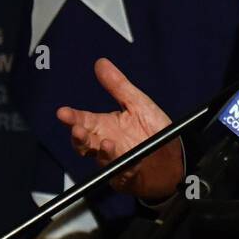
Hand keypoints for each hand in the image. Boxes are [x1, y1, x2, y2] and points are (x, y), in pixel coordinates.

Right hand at [57, 58, 183, 198]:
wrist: (175, 154)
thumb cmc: (153, 129)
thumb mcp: (138, 103)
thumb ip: (118, 85)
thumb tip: (101, 62)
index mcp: (105, 126)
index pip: (82, 120)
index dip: (71, 117)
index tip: (63, 112)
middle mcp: (105, 144)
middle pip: (85, 142)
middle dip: (79, 136)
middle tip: (76, 129)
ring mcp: (115, 161)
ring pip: (100, 158)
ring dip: (100, 151)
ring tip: (105, 142)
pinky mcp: (127, 176)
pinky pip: (122, 172)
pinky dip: (122, 164)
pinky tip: (124, 155)